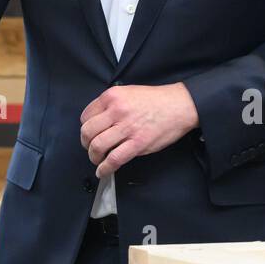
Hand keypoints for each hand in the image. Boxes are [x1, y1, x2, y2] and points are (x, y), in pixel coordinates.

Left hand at [79, 83, 199, 177]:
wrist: (179, 105)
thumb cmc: (156, 99)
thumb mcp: (128, 92)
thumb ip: (112, 104)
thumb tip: (99, 121)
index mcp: (112, 96)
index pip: (86, 115)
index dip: (85, 127)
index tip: (89, 134)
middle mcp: (116, 111)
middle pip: (87, 131)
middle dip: (85, 143)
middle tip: (90, 148)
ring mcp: (127, 128)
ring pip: (97, 146)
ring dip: (93, 157)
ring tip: (97, 160)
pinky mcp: (138, 143)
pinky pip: (114, 159)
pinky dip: (105, 168)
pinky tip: (103, 171)